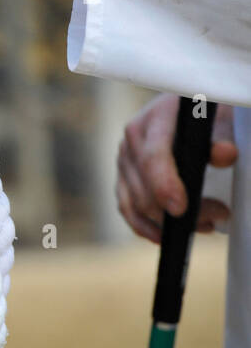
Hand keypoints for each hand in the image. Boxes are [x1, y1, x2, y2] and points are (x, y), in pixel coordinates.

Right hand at [116, 94, 237, 243]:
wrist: (186, 111)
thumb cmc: (205, 115)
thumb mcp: (219, 119)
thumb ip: (221, 137)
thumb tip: (224, 154)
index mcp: (154, 120)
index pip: (153, 157)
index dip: (164, 185)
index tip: (181, 208)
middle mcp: (131, 141)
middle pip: (144, 189)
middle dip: (181, 211)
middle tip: (219, 214)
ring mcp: (123, 160)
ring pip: (135, 204)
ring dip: (169, 223)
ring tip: (206, 224)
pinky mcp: (123, 178)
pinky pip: (127, 209)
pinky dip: (146, 227)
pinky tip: (168, 236)